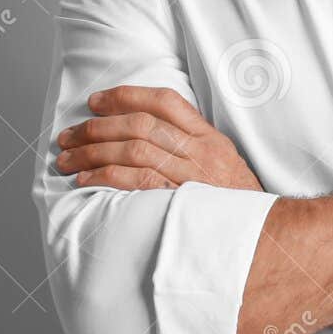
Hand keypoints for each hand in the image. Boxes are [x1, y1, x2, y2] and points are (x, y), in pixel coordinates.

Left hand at [54, 85, 262, 191]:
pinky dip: (106, 177)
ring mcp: (192, 177)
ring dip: (93, 153)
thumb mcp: (222, 163)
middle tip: (69, 135)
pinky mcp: (181, 203)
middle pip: (141, 125)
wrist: (265, 237)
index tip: (96, 101)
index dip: (126, 96)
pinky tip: (86, 179)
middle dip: (97, 127)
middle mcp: (201, 151)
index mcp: (209, 136)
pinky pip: (137, 182)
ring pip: (134, 150)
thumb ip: (190, 145)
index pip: (165, 101)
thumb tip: (142, 132)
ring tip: (67, 158)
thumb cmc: (236, 202)